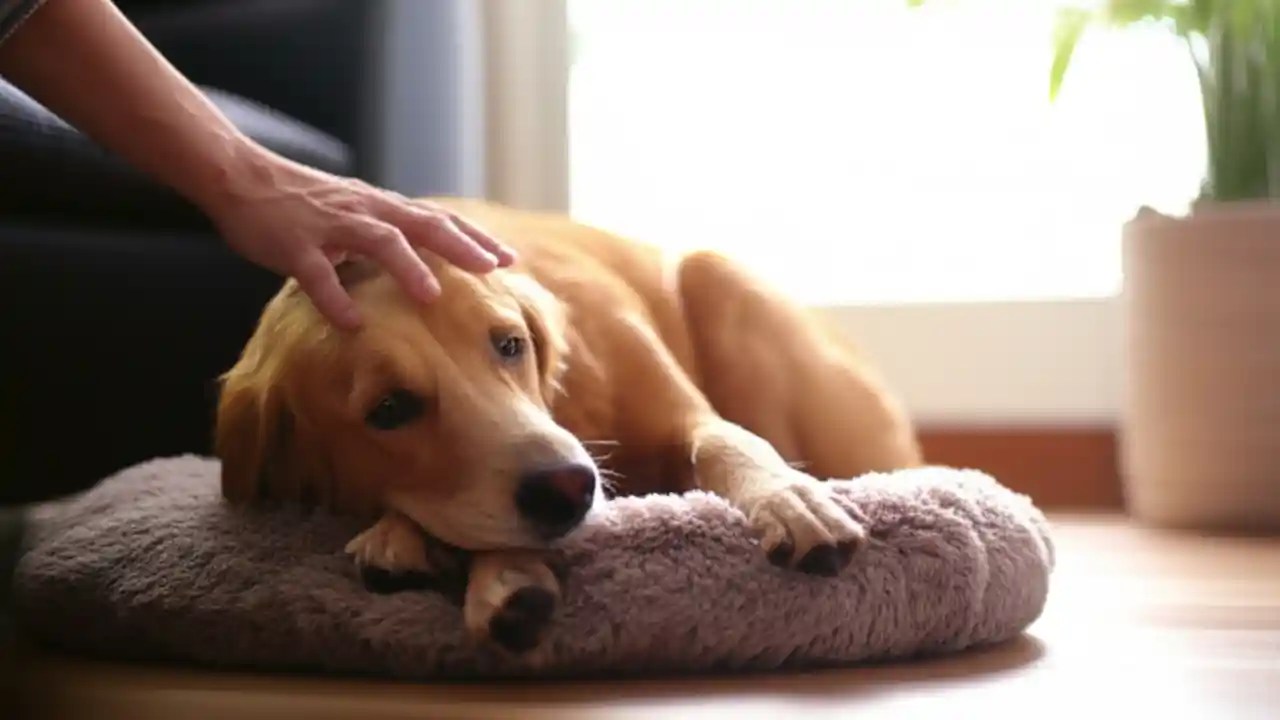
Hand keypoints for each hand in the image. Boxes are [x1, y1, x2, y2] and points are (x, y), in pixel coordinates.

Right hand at [205, 148, 516, 329]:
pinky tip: (351, 323)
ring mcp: (329, 226)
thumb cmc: (300, 202)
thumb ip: (386, 234)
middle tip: (493, 268)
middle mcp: (363, 210)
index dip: (474, 237)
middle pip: (421, 224)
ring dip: (407, 267)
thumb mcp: (354, 214)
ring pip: (377, 241)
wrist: (240, 177)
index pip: (438, 218)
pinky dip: (334, 298)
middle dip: (460, 246)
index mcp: (380, 206)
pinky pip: (316, 274)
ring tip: (433, 295)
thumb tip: (422, 264)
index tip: (509, 258)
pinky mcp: (293, 244)